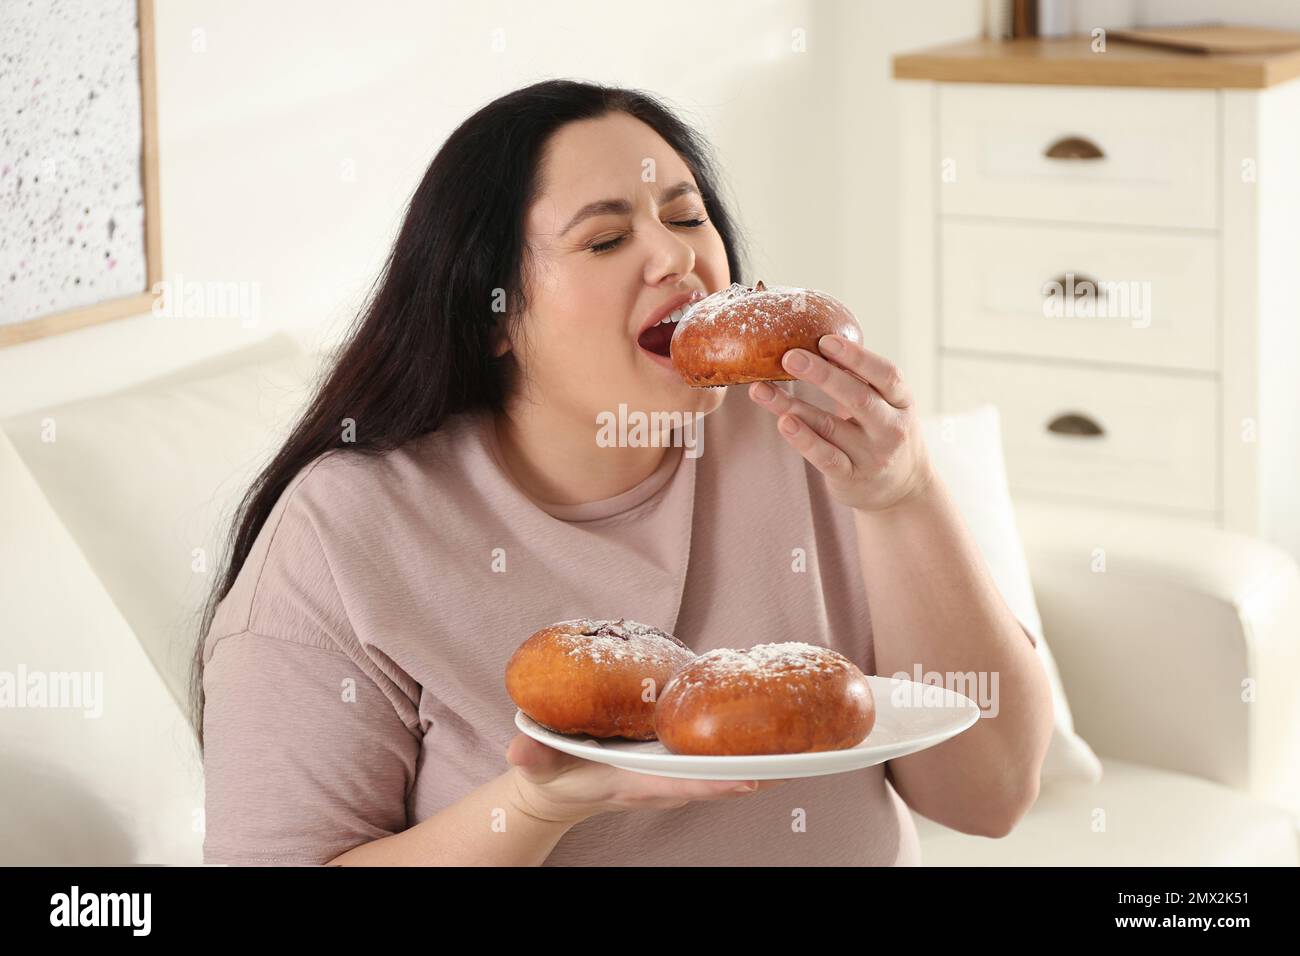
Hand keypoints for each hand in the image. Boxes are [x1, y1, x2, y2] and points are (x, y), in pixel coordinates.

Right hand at [504, 733, 791, 824]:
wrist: (555, 788)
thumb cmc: (549, 774)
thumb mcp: (536, 765)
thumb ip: (530, 758)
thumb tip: (518, 754)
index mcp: (632, 780)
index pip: (680, 785)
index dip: (715, 785)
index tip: (751, 781)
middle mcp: (660, 779)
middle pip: (715, 779)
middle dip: (755, 771)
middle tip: (803, 759)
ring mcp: (669, 773)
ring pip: (721, 769)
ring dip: (760, 761)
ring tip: (807, 745)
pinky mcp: (672, 761)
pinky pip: (713, 757)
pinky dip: (741, 748)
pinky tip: (769, 728)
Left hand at [748, 335, 934, 513]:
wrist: (903, 490)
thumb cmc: (884, 433)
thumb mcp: (887, 405)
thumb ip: (860, 380)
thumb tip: (814, 343)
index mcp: (902, 402)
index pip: (887, 375)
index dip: (857, 357)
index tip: (825, 340)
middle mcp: (891, 429)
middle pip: (858, 397)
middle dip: (822, 374)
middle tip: (790, 356)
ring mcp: (872, 456)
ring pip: (830, 427)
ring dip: (793, 405)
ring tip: (762, 389)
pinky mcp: (851, 478)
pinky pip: (825, 458)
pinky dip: (803, 440)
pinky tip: (783, 422)